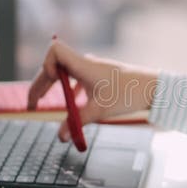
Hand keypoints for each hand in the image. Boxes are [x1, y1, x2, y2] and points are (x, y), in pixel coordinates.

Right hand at [27, 38, 159, 141]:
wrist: (155, 89)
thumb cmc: (129, 94)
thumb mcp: (100, 111)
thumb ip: (76, 123)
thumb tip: (60, 137)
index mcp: (83, 65)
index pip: (54, 51)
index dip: (45, 66)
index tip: (49, 86)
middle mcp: (86, 63)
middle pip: (54, 66)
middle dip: (40, 85)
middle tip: (31, 106)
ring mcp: (94, 68)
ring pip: (65, 73)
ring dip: (53, 87)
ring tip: (42, 103)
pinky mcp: (101, 75)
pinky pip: (77, 78)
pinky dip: (69, 89)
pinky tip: (73, 102)